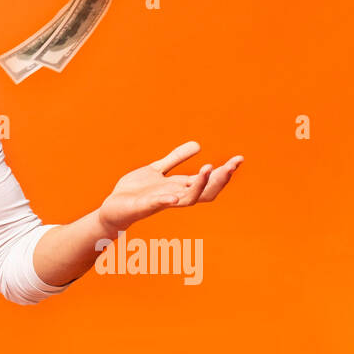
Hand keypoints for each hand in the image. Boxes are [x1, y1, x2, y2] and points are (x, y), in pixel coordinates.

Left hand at [96, 141, 242, 232]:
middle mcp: (175, 196)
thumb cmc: (137, 191)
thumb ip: (176, 158)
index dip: (224, 172)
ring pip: (188, 198)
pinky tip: (174, 196)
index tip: (239, 160)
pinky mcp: (144, 206)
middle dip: (220, 179)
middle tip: (232, 165)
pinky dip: (166, 200)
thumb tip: (198, 145)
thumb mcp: (158, 169)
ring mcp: (161, 202)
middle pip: (205, 191)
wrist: (114, 208)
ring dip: (200, 185)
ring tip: (209, 169)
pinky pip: (157, 204)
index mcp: (180, 187)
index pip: (208, 182)